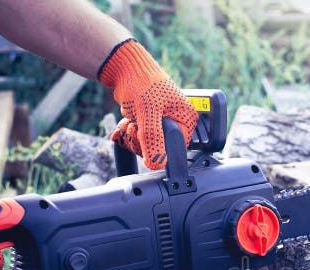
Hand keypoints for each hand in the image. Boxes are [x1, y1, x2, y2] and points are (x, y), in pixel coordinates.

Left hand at [99, 39, 197, 169]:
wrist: (123, 66)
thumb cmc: (141, 82)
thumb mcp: (148, 113)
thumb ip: (153, 140)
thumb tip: (157, 164)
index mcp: (186, 119)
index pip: (174, 148)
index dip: (156, 148)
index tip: (142, 136)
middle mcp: (177, 122)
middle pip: (160, 149)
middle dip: (141, 141)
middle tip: (134, 126)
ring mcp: (163, 122)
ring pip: (148, 145)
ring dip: (133, 137)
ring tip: (129, 122)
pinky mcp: (150, 121)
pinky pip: (140, 137)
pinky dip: (129, 133)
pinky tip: (125, 124)